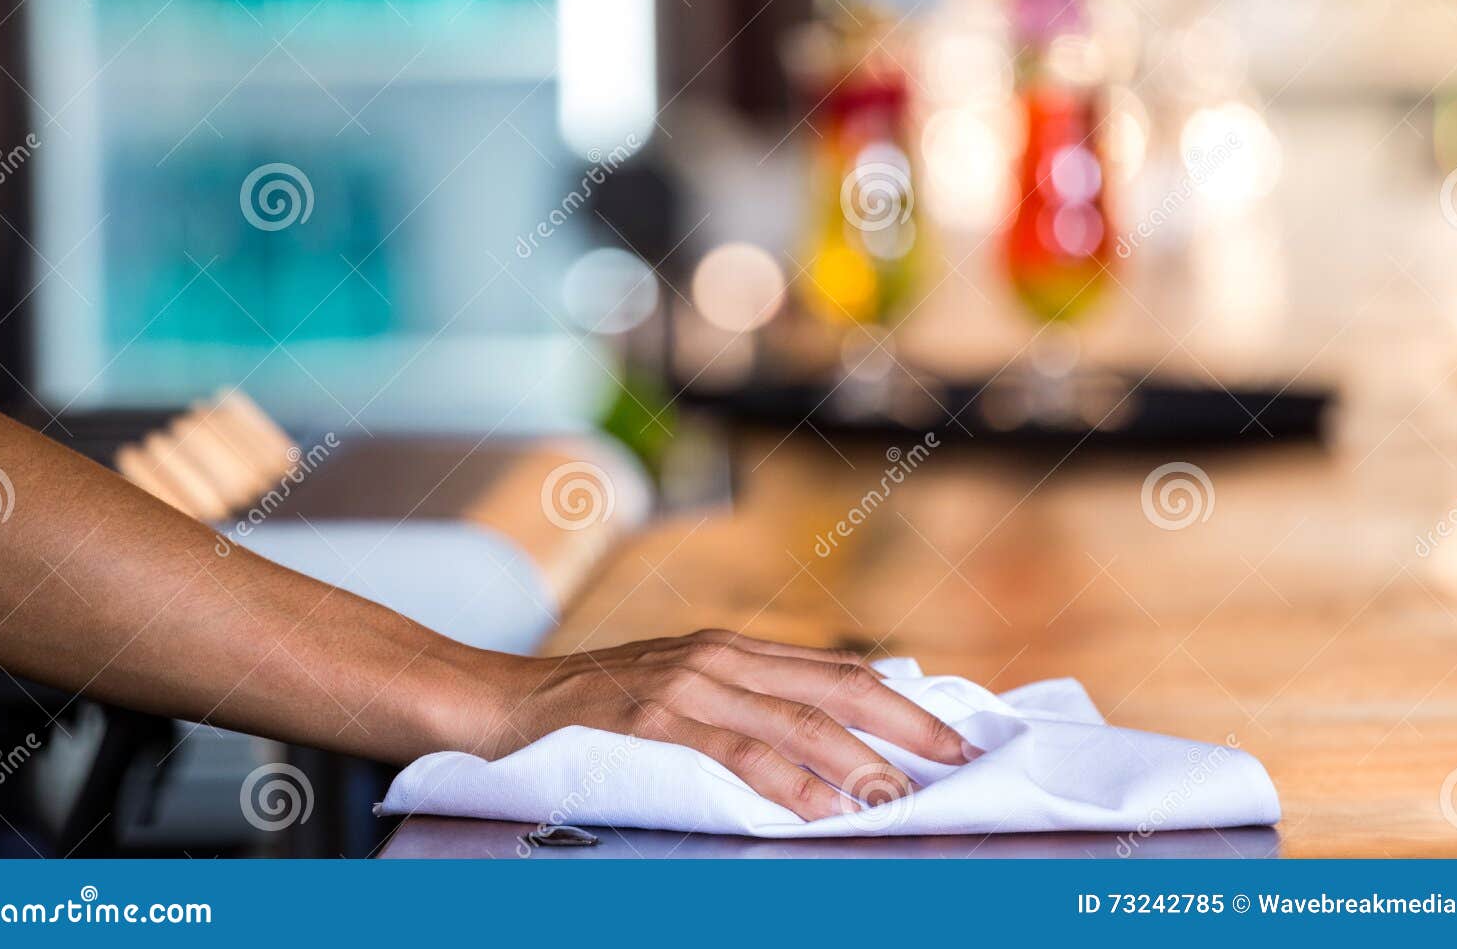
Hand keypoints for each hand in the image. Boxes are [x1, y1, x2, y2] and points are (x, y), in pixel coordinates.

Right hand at [481, 630, 979, 820]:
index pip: (835, 669)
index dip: (900, 699)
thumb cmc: (590, 710)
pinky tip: (821, 806)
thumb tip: (820, 749)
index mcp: (730, 650)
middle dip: (904, 721)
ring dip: (857, 759)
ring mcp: (685, 683)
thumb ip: (740, 709)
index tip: (952, 731)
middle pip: (834, 686)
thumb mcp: (676, 694)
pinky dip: (786, 779)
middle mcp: (718, 656)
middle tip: (958, 757)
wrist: (498, 702)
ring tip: (900, 796)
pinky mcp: (650, 717)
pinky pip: (733, 750)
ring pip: (795, 717)